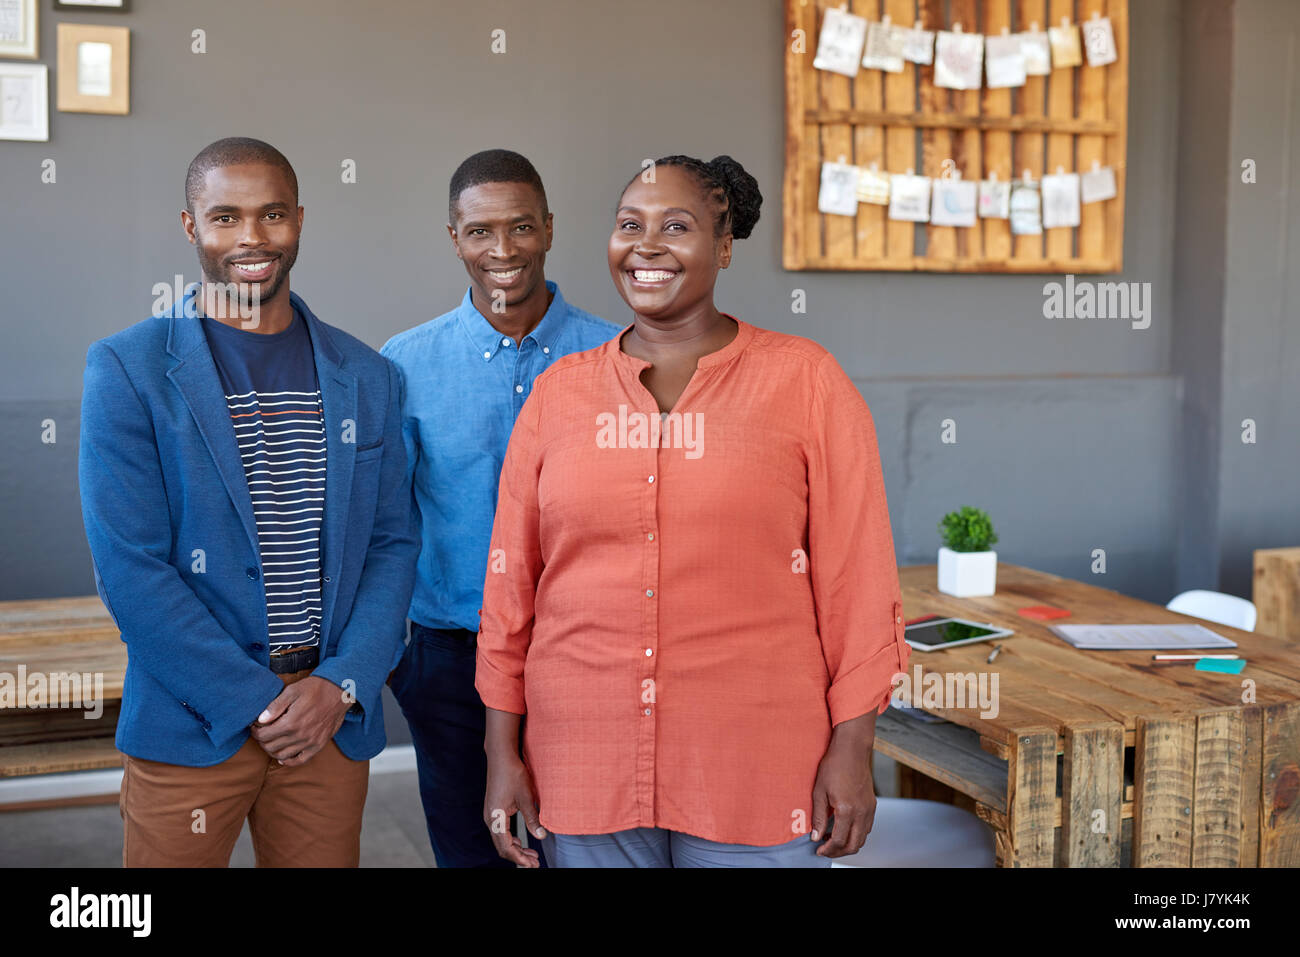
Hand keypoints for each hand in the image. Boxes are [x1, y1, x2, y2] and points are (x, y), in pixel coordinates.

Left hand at [249, 676, 351, 766]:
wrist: (340, 691)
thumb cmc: (315, 688)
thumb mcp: (292, 691)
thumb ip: (275, 706)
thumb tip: (260, 720)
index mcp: (291, 722)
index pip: (264, 735)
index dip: (255, 732)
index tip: (254, 726)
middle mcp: (300, 735)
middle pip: (271, 746)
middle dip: (262, 740)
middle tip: (261, 732)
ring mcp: (310, 742)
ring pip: (282, 755)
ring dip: (272, 750)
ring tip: (270, 741)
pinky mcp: (319, 745)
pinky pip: (300, 760)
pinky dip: (289, 761)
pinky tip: (282, 757)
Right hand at [484, 752, 546, 867]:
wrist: (501, 756)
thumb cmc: (512, 774)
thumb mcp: (526, 797)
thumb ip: (533, 818)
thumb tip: (541, 836)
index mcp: (495, 819)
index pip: (506, 848)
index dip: (520, 859)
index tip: (533, 864)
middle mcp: (490, 819)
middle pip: (502, 847)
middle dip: (518, 857)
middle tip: (535, 862)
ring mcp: (490, 814)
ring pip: (501, 840)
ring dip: (516, 849)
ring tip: (532, 854)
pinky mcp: (494, 809)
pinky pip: (501, 831)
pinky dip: (512, 839)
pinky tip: (523, 840)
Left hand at [811, 713, 876, 857]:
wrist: (852, 750)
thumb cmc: (834, 766)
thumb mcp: (819, 792)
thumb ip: (817, 817)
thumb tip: (815, 837)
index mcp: (847, 810)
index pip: (839, 840)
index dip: (828, 850)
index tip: (819, 850)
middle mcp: (862, 812)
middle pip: (854, 845)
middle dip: (839, 852)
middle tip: (825, 850)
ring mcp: (869, 809)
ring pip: (863, 838)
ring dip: (848, 844)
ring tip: (832, 839)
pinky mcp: (872, 805)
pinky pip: (867, 828)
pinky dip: (856, 834)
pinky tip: (844, 828)